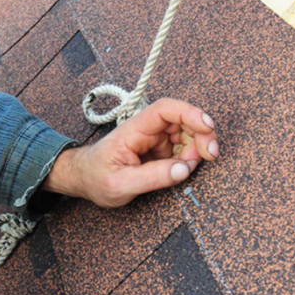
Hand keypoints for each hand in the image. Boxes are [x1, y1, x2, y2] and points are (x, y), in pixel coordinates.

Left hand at [43, 98, 218, 207]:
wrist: (84, 179)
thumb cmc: (96, 178)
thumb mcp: (119, 184)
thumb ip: (151, 177)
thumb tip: (184, 170)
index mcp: (134, 130)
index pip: (164, 110)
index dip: (189, 113)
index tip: (207, 126)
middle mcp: (146, 129)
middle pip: (182, 120)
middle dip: (202, 134)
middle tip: (211, 155)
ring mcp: (154, 139)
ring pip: (186, 133)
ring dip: (197, 147)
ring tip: (189, 168)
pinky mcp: (159, 150)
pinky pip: (182, 148)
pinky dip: (190, 157)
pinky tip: (183, 170)